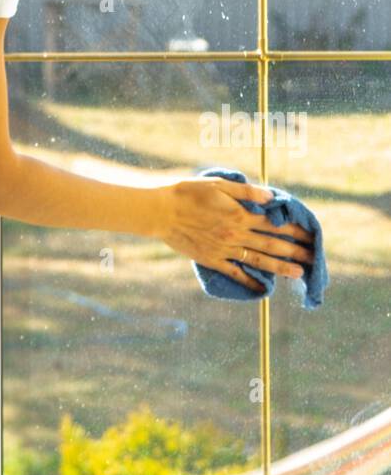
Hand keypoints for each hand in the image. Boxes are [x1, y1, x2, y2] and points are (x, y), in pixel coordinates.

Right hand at [153, 177, 315, 294]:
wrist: (161, 211)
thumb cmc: (188, 192)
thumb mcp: (218, 184)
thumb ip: (246, 192)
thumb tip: (271, 197)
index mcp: (239, 214)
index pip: (274, 224)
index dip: (294, 230)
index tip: (311, 235)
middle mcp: (235, 234)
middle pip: (272, 245)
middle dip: (295, 251)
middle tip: (313, 257)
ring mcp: (224, 249)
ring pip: (258, 261)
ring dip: (280, 268)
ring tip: (298, 274)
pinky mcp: (212, 259)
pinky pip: (235, 272)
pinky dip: (250, 281)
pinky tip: (263, 289)